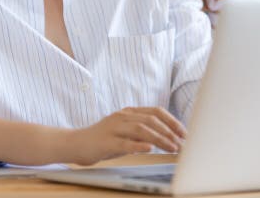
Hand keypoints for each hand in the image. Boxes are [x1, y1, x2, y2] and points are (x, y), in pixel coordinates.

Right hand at [68, 107, 186, 164]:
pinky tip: (149, 149)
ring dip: (160, 139)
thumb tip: (167, 137)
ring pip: (141, 130)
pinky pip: (124, 143)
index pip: (156, 112)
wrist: (75, 144)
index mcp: (129, 112)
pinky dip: (138, 145)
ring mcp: (113, 128)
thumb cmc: (103, 140)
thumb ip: (142, 132)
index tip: (184, 133)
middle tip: (181, 144)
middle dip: (169, 132)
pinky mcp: (105, 142)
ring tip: (172, 148)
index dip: (172, 121)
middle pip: (151, 120)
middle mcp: (123, 117)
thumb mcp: (125, 133)